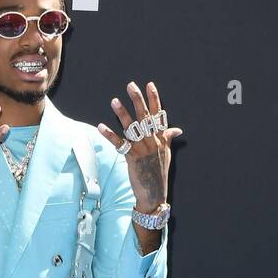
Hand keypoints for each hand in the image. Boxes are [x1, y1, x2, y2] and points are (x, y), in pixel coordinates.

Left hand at [97, 80, 181, 212]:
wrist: (154, 192)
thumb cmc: (159, 172)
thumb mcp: (167, 153)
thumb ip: (168, 138)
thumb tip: (177, 129)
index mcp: (161, 137)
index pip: (158, 114)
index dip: (154, 99)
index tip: (150, 84)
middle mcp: (153, 140)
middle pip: (144, 116)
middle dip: (137, 99)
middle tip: (130, 85)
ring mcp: (142, 149)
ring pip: (131, 127)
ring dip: (122, 113)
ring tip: (114, 101)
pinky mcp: (132, 158)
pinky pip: (119, 143)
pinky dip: (109, 135)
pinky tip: (101, 126)